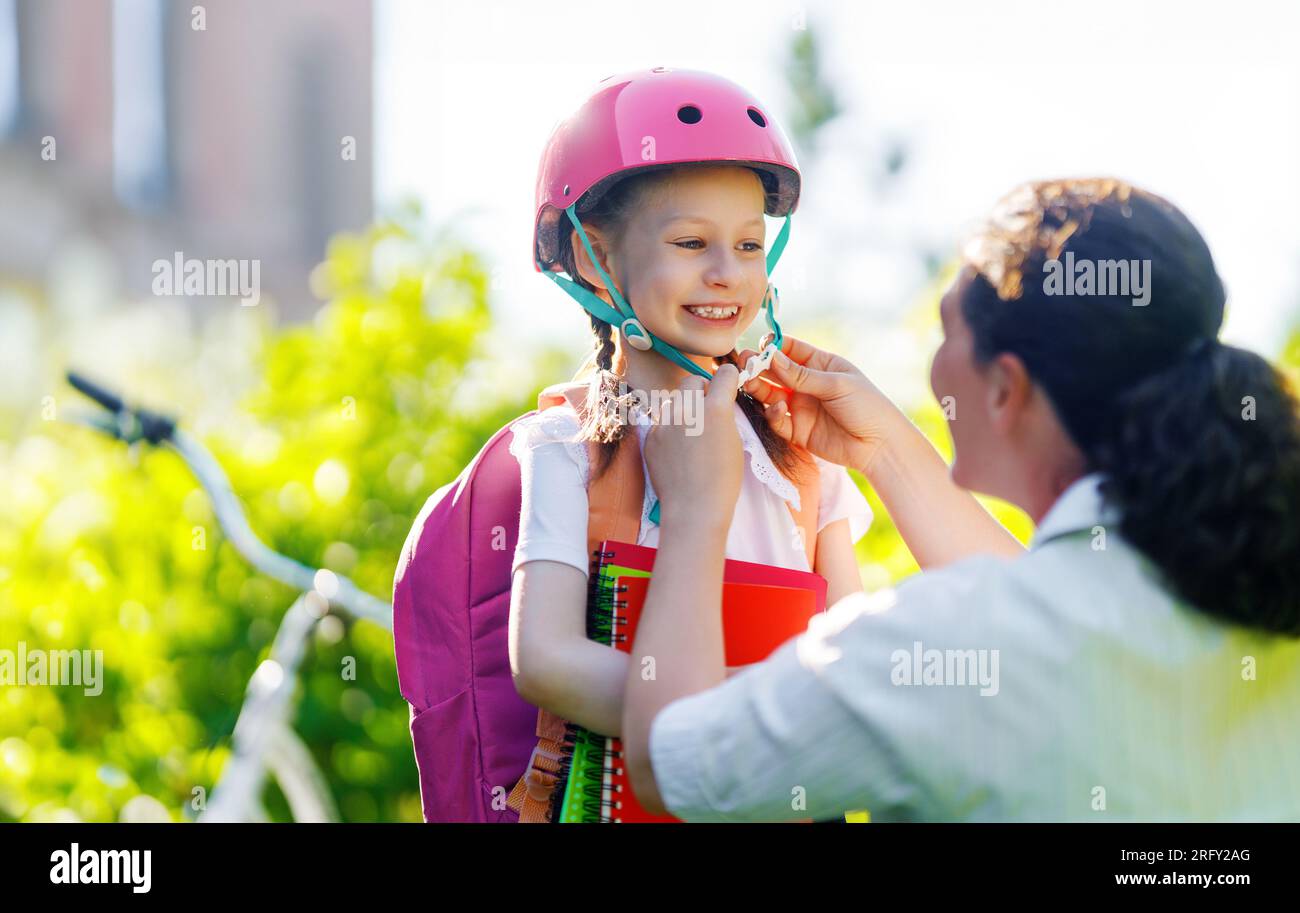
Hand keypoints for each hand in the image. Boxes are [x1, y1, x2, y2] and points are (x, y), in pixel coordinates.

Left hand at [643, 363, 743, 527]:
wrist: (693, 508)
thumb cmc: (722, 480)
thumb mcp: (734, 442)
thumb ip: (723, 415)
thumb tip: (716, 401)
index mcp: (715, 409)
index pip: (723, 374)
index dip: (727, 378)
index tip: (727, 383)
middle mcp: (687, 410)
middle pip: (692, 381)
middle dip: (701, 390)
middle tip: (707, 410)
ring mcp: (665, 423)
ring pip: (674, 401)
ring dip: (683, 410)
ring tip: (690, 436)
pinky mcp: (650, 437)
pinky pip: (662, 423)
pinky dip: (670, 430)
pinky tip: (677, 451)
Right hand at [736, 336, 896, 471]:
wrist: (879, 446)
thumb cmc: (867, 407)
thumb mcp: (836, 384)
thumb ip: (802, 375)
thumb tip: (771, 357)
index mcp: (820, 365)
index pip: (790, 349)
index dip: (773, 347)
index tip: (759, 347)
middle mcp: (806, 384)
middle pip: (775, 372)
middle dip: (758, 367)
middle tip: (743, 364)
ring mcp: (800, 407)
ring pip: (770, 395)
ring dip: (758, 389)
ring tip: (750, 384)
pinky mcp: (796, 431)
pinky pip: (776, 420)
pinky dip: (771, 413)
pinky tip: (778, 409)